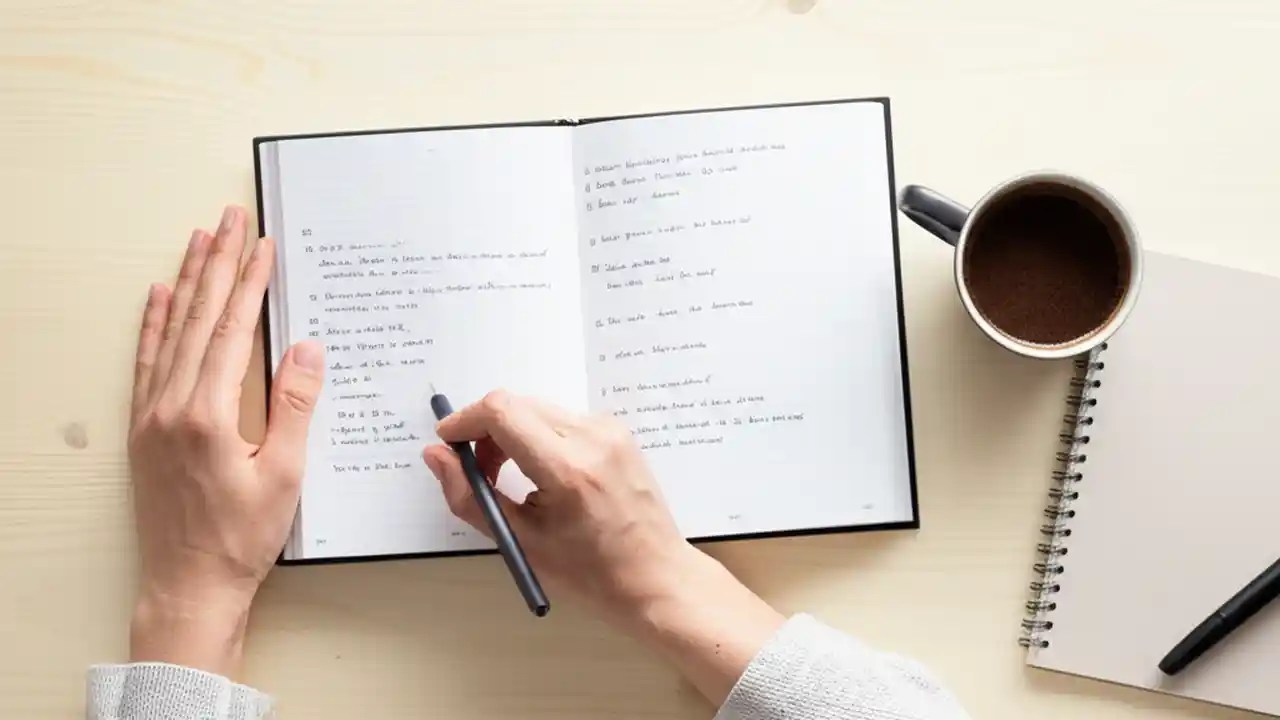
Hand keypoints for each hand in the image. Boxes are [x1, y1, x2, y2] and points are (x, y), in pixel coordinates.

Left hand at [127, 206, 324, 676]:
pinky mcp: (144, 431)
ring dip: (187, 282)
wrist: (189, 586)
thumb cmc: (241, 539)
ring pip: (170, 333)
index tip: (263, 246)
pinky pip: (146, 364)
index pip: (232, 331)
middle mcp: (172, 407)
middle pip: (198, 319)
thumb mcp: (285, 475)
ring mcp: (152, 417)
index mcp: (209, 415)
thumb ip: (294, 406)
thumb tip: (306, 348)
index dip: (250, 284)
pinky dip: (154, 326)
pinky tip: (160, 298)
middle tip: (230, 219)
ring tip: (198, 240)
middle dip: (218, 264)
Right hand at [422, 391, 782, 703]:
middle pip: (517, 405)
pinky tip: (544, 476)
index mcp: (568, 468)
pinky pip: (562, 419)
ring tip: (511, 479)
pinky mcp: (618, 432)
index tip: (449, 444)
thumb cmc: (590, 572)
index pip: (502, 411)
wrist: (655, 578)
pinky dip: (539, 437)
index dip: (465, 421)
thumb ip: (469, 496)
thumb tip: (436, 455)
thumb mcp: (520, 541)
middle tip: (479, 473)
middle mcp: (592, 438)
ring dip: (512, 434)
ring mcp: (610, 430)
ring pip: (538, 409)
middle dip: (485, 432)